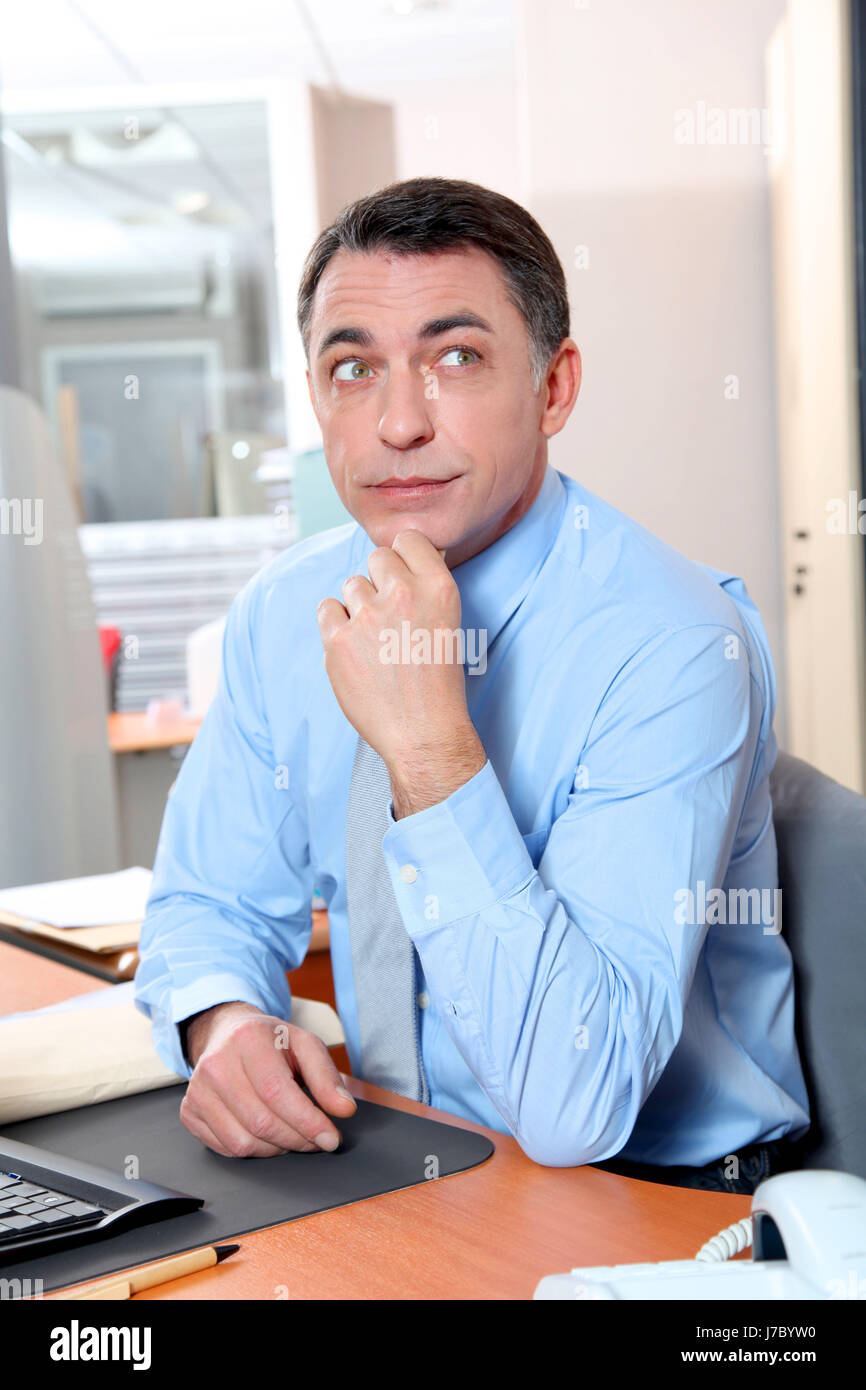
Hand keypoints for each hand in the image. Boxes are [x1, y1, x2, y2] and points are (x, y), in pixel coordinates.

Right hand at [179, 1002, 356, 1157]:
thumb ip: (327, 1077)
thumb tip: (344, 1109)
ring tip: (292, 1134)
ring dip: (277, 1149)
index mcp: (248, 1039)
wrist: (228, 1034)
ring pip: (243, 1142)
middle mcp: (216, 1064)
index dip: (307, 1122)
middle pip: (261, 1122)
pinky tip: (267, 1134)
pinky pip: (226, 1149)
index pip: (277, 1092)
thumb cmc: (271, 1042)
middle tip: (316, 1139)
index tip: (331, 1138)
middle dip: (297, 1139)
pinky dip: (254, 1150)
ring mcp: (197, 1090)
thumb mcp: (306, 1045)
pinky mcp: (190, 1112)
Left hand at [317, 529, 485, 812]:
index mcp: (438, 588)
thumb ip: (424, 589)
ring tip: (375, 639)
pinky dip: (336, 624)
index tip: (402, 575)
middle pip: (377, 558)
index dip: (403, 556)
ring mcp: (367, 617)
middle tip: (388, 615)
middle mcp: (403, 595)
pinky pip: (327, 609)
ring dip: (359, 605)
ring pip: (352, 584)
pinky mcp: (338, 641)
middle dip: (380, 580)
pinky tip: (354, 647)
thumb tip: (400, 561)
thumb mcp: (449, 623)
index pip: (408, 539)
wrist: (423, 733)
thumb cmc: (439, 683)